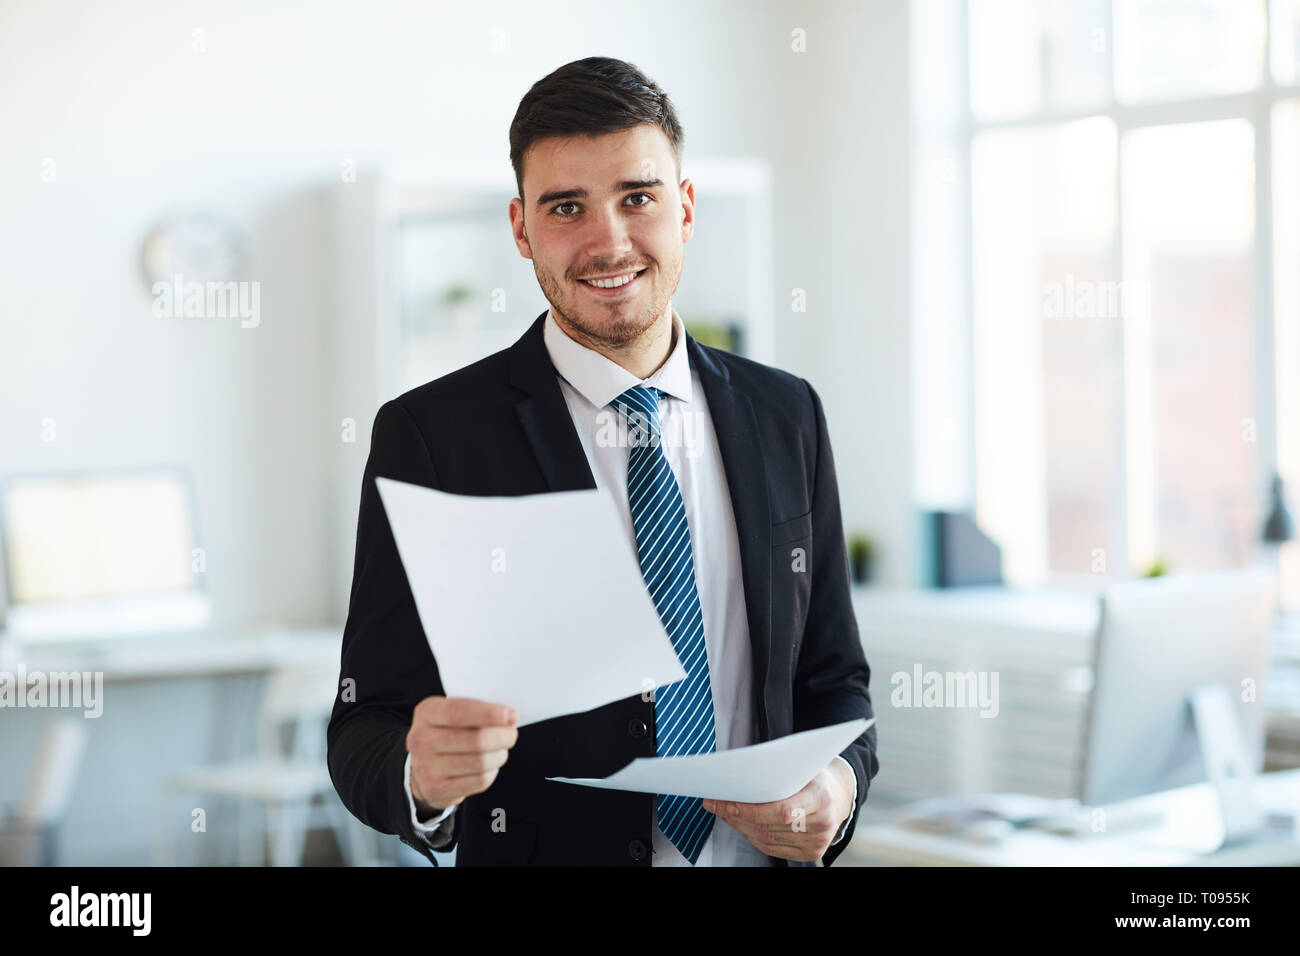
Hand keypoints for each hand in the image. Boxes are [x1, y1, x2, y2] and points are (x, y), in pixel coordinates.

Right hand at [407, 696, 518, 816]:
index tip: (512, 715)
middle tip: (511, 734)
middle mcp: (421, 739)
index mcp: (426, 712)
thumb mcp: (451, 714)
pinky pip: (478, 781)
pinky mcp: (435, 788)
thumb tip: (509, 717)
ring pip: (480, 762)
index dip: (488, 714)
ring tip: (501, 750)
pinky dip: (491, 773)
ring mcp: (425, 766)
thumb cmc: (447, 732)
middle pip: (475, 740)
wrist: (421, 766)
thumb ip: (475, 710)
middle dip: (502, 736)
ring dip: (499, 755)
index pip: (458, 711)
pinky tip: (489, 766)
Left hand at [702, 758, 854, 862]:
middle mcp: (822, 824)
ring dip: (741, 826)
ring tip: (724, 812)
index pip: (781, 811)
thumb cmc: (815, 774)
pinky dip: (753, 836)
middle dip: (737, 816)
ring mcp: (817, 842)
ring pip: (767, 839)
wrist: (840, 794)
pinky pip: (773, 848)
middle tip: (715, 804)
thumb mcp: (802, 764)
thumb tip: (739, 773)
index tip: (726, 802)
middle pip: (770, 827)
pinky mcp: (811, 853)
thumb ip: (777, 770)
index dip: (751, 810)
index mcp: (822, 798)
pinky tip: (741, 824)